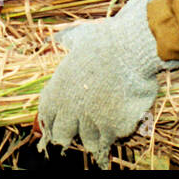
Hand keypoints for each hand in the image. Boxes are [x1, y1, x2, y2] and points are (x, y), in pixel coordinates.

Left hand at [36, 0, 171, 167]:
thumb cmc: (105, 40)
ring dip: (97, 133)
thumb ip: (66, 42)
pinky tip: (124, 114)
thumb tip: (57, 37)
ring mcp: (92, 122)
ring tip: (107, 117)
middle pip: (63, 137)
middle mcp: (70, 111)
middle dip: (72, 132)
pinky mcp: (114, 129)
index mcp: (57, 91)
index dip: (53, 120)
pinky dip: (119, 129)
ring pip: (90, 142)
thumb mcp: (78, 37)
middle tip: (84, 123)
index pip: (46, 118)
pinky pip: (113, 138)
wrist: (131, 49)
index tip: (60, 120)